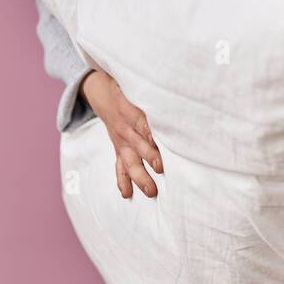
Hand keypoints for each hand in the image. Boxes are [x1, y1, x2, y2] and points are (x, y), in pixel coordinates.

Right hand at [81, 70, 163, 198]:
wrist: (104, 94)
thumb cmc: (130, 92)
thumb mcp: (140, 90)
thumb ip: (157, 98)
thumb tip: (180, 100)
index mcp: (134, 113)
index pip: (144, 126)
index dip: (151, 136)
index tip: (161, 145)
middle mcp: (127, 130)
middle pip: (138, 146)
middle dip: (150, 159)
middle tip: (161, 170)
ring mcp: (121, 142)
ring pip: (129, 161)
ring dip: (139, 177)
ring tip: (150, 191)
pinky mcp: (119, 150)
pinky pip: (119, 166)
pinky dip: (122, 181)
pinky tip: (126, 194)